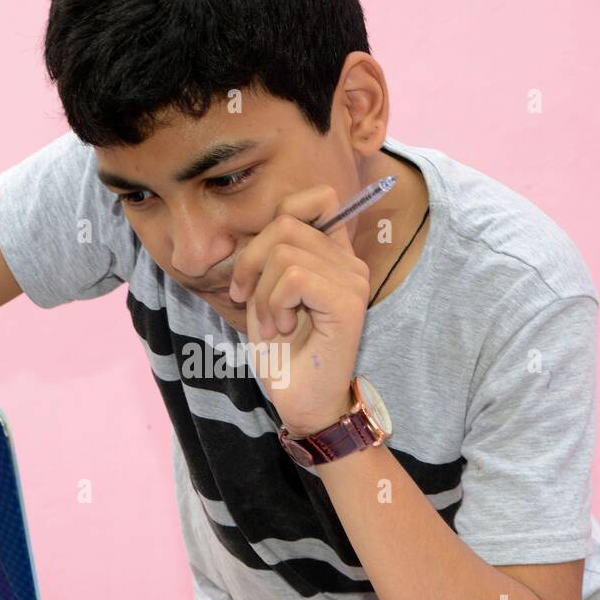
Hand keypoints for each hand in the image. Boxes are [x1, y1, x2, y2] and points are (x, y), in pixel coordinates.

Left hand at [228, 185, 368, 437]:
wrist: (302, 402)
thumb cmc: (284, 353)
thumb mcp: (265, 295)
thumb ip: (268, 256)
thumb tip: (259, 230)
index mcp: (333, 255)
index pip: (318, 197)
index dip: (280, 215)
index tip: (255, 268)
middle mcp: (349, 262)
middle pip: (286, 222)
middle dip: (251, 261)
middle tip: (247, 299)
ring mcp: (352, 281)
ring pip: (286, 252)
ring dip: (263, 292)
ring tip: (273, 323)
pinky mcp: (348, 303)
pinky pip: (294, 278)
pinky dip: (275, 303)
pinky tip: (283, 327)